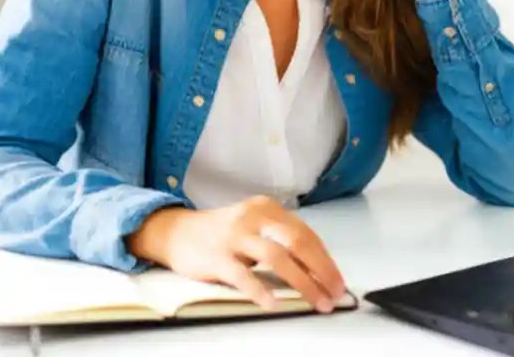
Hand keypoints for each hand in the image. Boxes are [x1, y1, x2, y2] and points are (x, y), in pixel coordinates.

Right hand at [125, 196, 345, 312]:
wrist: (175, 232)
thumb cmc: (221, 232)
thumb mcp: (253, 224)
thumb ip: (279, 238)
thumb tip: (316, 266)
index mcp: (268, 209)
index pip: (306, 234)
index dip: (326, 259)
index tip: (338, 281)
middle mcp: (254, 217)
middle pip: (297, 242)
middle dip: (321, 270)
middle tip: (335, 293)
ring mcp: (235, 236)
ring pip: (276, 257)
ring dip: (301, 282)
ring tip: (316, 301)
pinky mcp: (216, 257)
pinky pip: (242, 275)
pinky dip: (260, 290)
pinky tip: (274, 304)